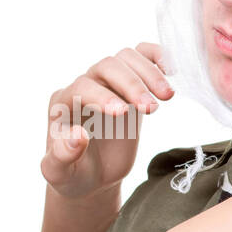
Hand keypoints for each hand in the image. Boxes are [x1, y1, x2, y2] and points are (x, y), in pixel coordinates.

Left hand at [41, 43, 172, 199]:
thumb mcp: (60, 173)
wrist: (93, 175)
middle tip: (152, 109)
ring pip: (126, 58)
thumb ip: (62, 156)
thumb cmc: (73, 173)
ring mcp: (108, 83)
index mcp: (63, 103)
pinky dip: (156, 56)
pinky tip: (171, 71)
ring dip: (148, 73)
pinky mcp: (130, 86)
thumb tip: (78, 135)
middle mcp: (85, 86)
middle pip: (107, 66)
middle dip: (131, 84)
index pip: (82, 86)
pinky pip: (141, 57)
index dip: (102, 96)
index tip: (123, 113)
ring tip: (167, 97)